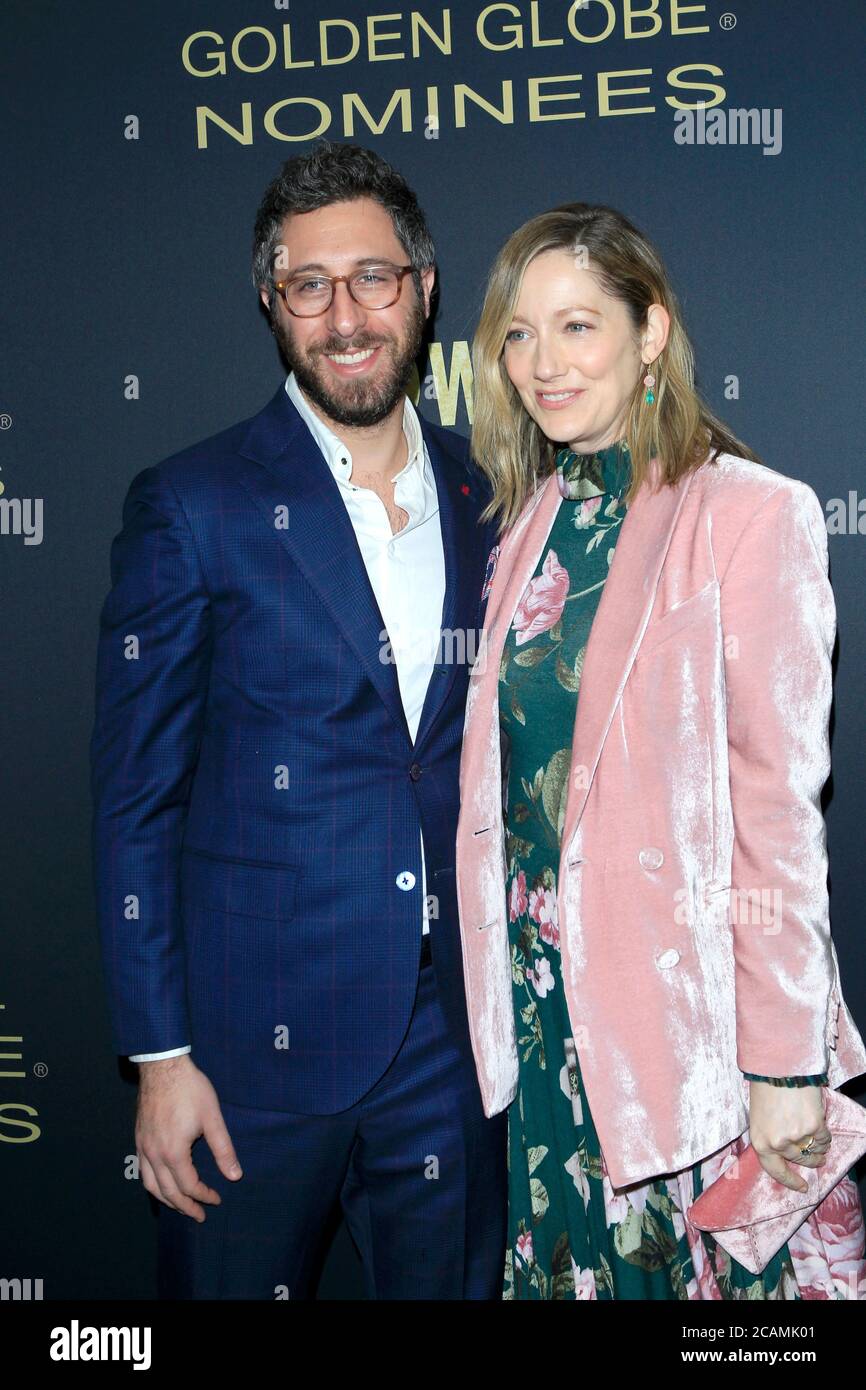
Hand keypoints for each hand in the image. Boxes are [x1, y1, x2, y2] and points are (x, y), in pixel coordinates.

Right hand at [135, 1055, 242, 1221]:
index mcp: (173, 1152)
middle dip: (185, 1206)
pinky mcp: (138, 1138)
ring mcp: (143, 1147)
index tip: (217, 1199)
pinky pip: (142, 1171)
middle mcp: (154, 1154)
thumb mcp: (213, 1118)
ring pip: (150, 1185)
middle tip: (200, 1215)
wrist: (163, 1066)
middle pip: (167, 1192)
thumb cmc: (190, 1089)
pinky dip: (153, 1184)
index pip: (188, 1186)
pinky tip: (162, 1183)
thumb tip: (235, 1175)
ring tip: (181, 1206)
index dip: (204, 1196)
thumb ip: (223, 1149)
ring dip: (166, 1200)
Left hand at [748, 1081, 831, 1192]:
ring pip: (815, 1150)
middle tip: (818, 1159)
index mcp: (760, 1142)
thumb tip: (784, 1150)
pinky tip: (821, 1125)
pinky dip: (825, 1135)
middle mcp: (778, 1143)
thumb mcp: (758, 1117)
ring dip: (819, 1147)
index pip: (775, 1171)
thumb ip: (769, 1136)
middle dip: (810, 1161)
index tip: (803, 1187)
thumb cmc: (765, 1087)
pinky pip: (824, 1138)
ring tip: (818, 1136)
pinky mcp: (813, 1126)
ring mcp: (797, 1136)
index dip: (790, 1181)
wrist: (777, 1066)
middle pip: (799, 1159)